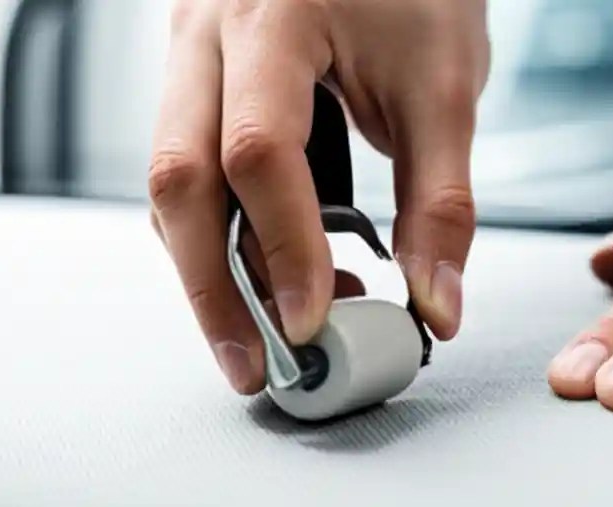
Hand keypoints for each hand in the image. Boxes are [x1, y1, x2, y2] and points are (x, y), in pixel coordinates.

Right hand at [148, 0, 489, 393]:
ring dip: (208, 270)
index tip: (312, 320)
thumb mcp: (443, 86)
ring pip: (169, 182)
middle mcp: (207, 32)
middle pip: (179, 178)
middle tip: (255, 364)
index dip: (283, 247)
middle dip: (214, 288)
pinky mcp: (193, 80)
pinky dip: (217, 234)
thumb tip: (434, 305)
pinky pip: (184, 170)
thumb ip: (440, 201)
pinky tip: (260, 277)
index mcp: (273, 16)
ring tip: (264, 336)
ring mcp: (188, 53)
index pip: (258, 151)